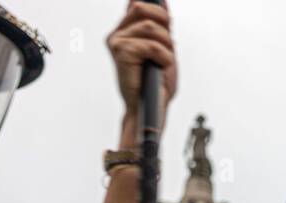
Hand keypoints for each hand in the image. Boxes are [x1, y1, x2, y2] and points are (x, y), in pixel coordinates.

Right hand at [106, 1, 177, 131]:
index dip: (158, 10)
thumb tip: (162, 1)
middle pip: (143, 8)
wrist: (150, 109)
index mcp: (125, 32)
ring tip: (163, 62)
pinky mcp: (121, 52)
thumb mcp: (163, 50)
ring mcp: (117, 42)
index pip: (138, 3)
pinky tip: (160, 68)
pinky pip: (152, 45)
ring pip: (151, 27)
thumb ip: (161, 26)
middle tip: (168, 47)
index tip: (168, 24)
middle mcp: (117, 35)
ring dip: (167, 46)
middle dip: (164, 25)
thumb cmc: (155, 85)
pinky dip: (164, 58)